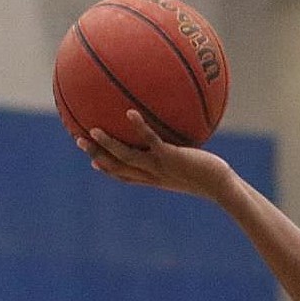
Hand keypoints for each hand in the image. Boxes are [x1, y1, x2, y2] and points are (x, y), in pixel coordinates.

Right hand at [81, 110, 235, 197]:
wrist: (222, 187)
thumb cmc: (211, 175)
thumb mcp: (192, 165)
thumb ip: (183, 154)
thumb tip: (183, 139)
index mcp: (153, 179)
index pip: (124, 176)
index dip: (107, 169)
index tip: (93, 161)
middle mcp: (152, 175)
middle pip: (117, 167)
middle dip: (96, 155)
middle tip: (77, 139)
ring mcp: (159, 168)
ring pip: (126, 157)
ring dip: (107, 145)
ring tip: (91, 130)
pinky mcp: (170, 158)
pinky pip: (151, 141)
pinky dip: (139, 128)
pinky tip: (130, 113)